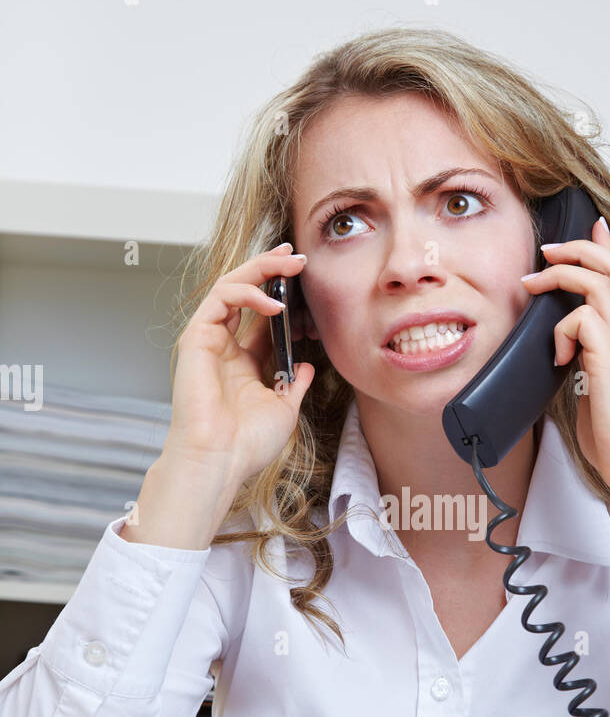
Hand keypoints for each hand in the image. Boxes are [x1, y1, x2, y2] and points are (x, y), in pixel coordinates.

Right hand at [166, 244, 314, 490]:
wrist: (220, 460)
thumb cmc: (246, 444)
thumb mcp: (283, 409)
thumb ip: (293, 384)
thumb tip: (306, 367)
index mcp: (243, 362)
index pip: (261, 314)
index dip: (280, 291)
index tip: (302, 276)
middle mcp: (224, 347)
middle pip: (245, 292)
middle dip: (270, 268)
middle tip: (296, 256)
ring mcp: (208, 340)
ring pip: (230, 286)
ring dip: (260, 270)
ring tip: (289, 265)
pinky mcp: (196, 337)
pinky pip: (221, 298)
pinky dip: (248, 292)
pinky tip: (274, 302)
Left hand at [520, 217, 609, 498]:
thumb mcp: (600, 391)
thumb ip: (590, 365)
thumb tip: (566, 354)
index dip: (607, 247)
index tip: (591, 225)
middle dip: (580, 247)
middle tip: (547, 249)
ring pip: (599, 282)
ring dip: (561, 276)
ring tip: (532, 285)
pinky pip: (581, 319)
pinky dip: (561, 330)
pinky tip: (558, 358)